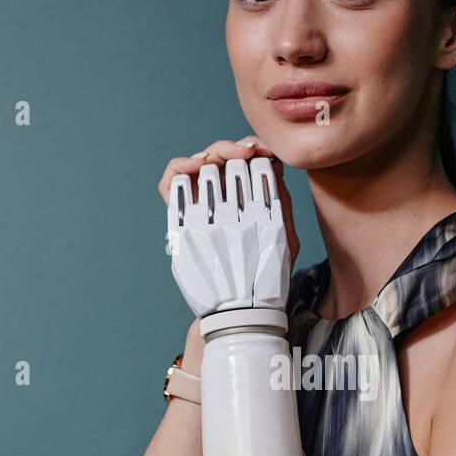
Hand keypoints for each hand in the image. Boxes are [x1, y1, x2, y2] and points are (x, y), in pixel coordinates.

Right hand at [157, 136, 299, 269]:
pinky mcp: (179, 215)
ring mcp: (200, 206)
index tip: (265, 152)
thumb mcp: (284, 237)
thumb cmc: (267, 276)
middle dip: (234, 148)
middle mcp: (223, 199)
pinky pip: (172, 180)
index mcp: (247, 199)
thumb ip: (281, 203)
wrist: (241, 308)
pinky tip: (197, 167)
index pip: (247, 160)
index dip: (254, 147)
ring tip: (227, 158)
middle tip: (246, 152)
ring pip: (199, 162)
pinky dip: (182, 167)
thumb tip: (273, 165)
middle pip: (222, 157)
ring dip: (213, 154)